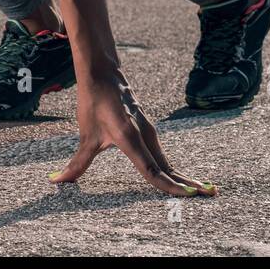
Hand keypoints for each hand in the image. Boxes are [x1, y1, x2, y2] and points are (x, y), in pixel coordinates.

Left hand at [49, 68, 216, 196]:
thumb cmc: (94, 100)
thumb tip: (57, 181)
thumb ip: (77, 163)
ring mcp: (149, 131)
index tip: (187, 196)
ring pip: (167, 160)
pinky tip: (179, 176)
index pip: (152, 169)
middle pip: (169, 166)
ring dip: (185, 176)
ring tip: (203, 190)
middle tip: (211, 195)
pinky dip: (173, 167)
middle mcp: (145, 135)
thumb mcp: (86, 134)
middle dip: (189, 183)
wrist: (103, 72)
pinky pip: (162, 153)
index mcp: (130, 138)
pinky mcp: (148, 129)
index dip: (168, 185)